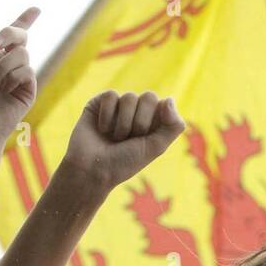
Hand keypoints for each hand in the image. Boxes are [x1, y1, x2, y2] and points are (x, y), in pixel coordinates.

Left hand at [0, 6, 39, 147]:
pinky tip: (4, 90)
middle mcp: (9, 65)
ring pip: (23, 53)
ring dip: (4, 65)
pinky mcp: (29, 89)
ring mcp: (20, 77)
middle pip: (20, 37)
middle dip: (9, 33)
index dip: (25, 21)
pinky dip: (13, 77)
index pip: (13, 37)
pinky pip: (27, 70)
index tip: (36, 10)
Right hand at [61, 91, 186, 191]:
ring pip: (129, 96)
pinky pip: (111, 95)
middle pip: (149, 97)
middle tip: (129, 139)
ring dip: (123, 123)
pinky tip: (102, 129)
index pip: (164, 105)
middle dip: (140, 122)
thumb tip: (170, 98)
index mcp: (153, 122)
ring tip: (114, 138)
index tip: (144, 138)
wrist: (92, 169)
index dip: (155, 122)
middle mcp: (137, 112)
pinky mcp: (100, 102)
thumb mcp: (156, 148)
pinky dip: (107, 116)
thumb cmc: (124, 162)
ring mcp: (119, 106)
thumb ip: (173, 126)